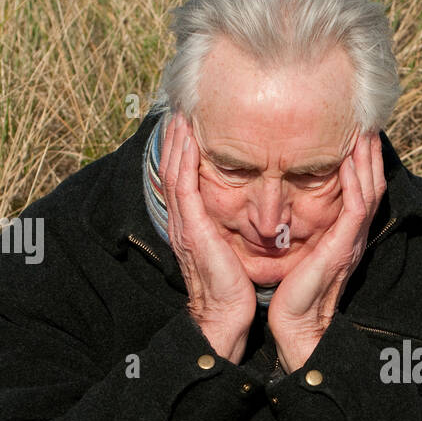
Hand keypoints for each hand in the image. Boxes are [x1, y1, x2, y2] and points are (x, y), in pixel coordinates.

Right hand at [160, 111, 254, 361]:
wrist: (225, 316)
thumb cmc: (233, 289)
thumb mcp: (230, 251)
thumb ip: (230, 230)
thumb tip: (248, 212)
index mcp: (193, 224)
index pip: (185, 176)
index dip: (185, 148)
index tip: (193, 122)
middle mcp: (184, 219)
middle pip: (173, 166)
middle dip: (177, 136)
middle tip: (183, 104)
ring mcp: (185, 223)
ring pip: (174, 169)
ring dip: (177, 139)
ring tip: (182, 110)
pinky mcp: (193, 228)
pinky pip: (184, 185)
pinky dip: (184, 159)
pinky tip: (188, 138)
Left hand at [268, 130, 384, 371]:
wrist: (296, 324)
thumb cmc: (293, 293)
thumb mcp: (300, 253)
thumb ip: (302, 229)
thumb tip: (286, 206)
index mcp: (344, 234)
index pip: (360, 189)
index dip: (360, 161)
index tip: (353, 132)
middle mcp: (353, 234)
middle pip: (372, 183)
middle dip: (369, 151)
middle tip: (365, 120)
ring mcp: (352, 240)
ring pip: (370, 190)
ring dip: (367, 158)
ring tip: (363, 129)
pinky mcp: (344, 246)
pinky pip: (357, 207)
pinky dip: (356, 182)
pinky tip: (350, 159)